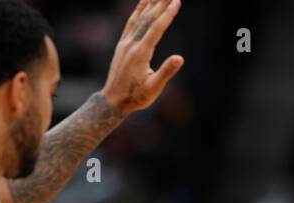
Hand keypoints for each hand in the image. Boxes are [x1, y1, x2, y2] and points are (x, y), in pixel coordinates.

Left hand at [102, 0, 185, 115]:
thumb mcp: (154, 88)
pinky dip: (137, 12)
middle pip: (148, 19)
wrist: (113, 100)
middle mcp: (131, 44)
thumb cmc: (136, 97)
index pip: (156, 28)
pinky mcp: (122, 45)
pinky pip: (131, 24)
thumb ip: (166, 72)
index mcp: (141, 53)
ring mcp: (125, 43)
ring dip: (149, 5)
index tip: (176, 1)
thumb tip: (180, 58)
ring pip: (138, 18)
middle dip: (160, 4)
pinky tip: (142, 5)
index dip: (167, 14)